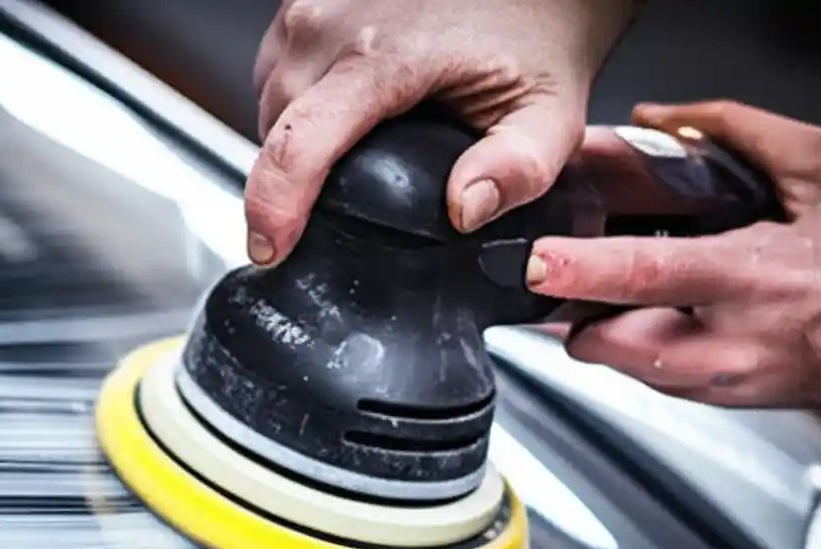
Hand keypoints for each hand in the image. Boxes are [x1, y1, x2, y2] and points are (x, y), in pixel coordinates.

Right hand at [245, 0, 642, 265]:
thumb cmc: (537, 26)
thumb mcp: (550, 111)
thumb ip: (518, 170)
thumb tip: (463, 211)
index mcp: (381, 57)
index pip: (297, 146)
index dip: (272, 209)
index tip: (270, 250)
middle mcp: (329, 25)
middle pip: (276, 132)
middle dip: (299, 177)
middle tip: (361, 190)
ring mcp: (308, 6)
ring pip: (270, 102)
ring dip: (297, 135)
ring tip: (357, 145)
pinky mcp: (303, 0)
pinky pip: (277, 69)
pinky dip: (302, 99)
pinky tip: (349, 106)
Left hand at [529, 101, 820, 408]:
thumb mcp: (819, 173)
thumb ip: (736, 135)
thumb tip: (661, 118)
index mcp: (753, 280)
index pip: (643, 277)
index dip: (578, 270)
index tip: (537, 261)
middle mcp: (732, 345)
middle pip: (608, 344)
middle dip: (575, 310)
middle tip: (570, 274)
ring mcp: (726, 383)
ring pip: (623, 368)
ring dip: (608, 329)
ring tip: (630, 289)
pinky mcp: (724, 401)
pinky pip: (653, 379)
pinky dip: (641, 346)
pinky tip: (669, 312)